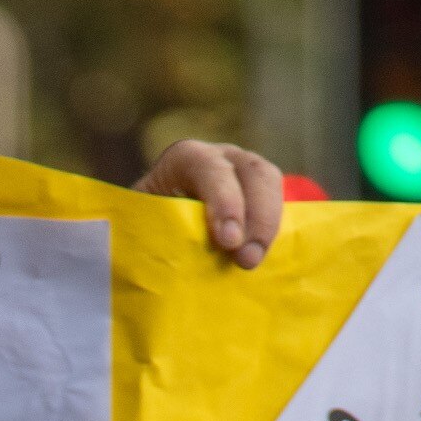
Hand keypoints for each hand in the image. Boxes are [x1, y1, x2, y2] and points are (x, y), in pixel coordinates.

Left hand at [135, 137, 285, 269]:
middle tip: (246, 260)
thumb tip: (154, 261)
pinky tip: (267, 257)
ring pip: (270, 184)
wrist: (159, 227)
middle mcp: (221, 157)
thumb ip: (151, 231)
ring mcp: (245, 171)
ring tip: (253, 262)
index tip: (228, 241)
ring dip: (268, 225)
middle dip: (256, 216)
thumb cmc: (147, 228)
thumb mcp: (142, 223)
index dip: (224, 200)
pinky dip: (276, 229)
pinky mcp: (261, 192)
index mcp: (186, 158)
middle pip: (252, 172)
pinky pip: (278, 203)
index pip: (210, 168)